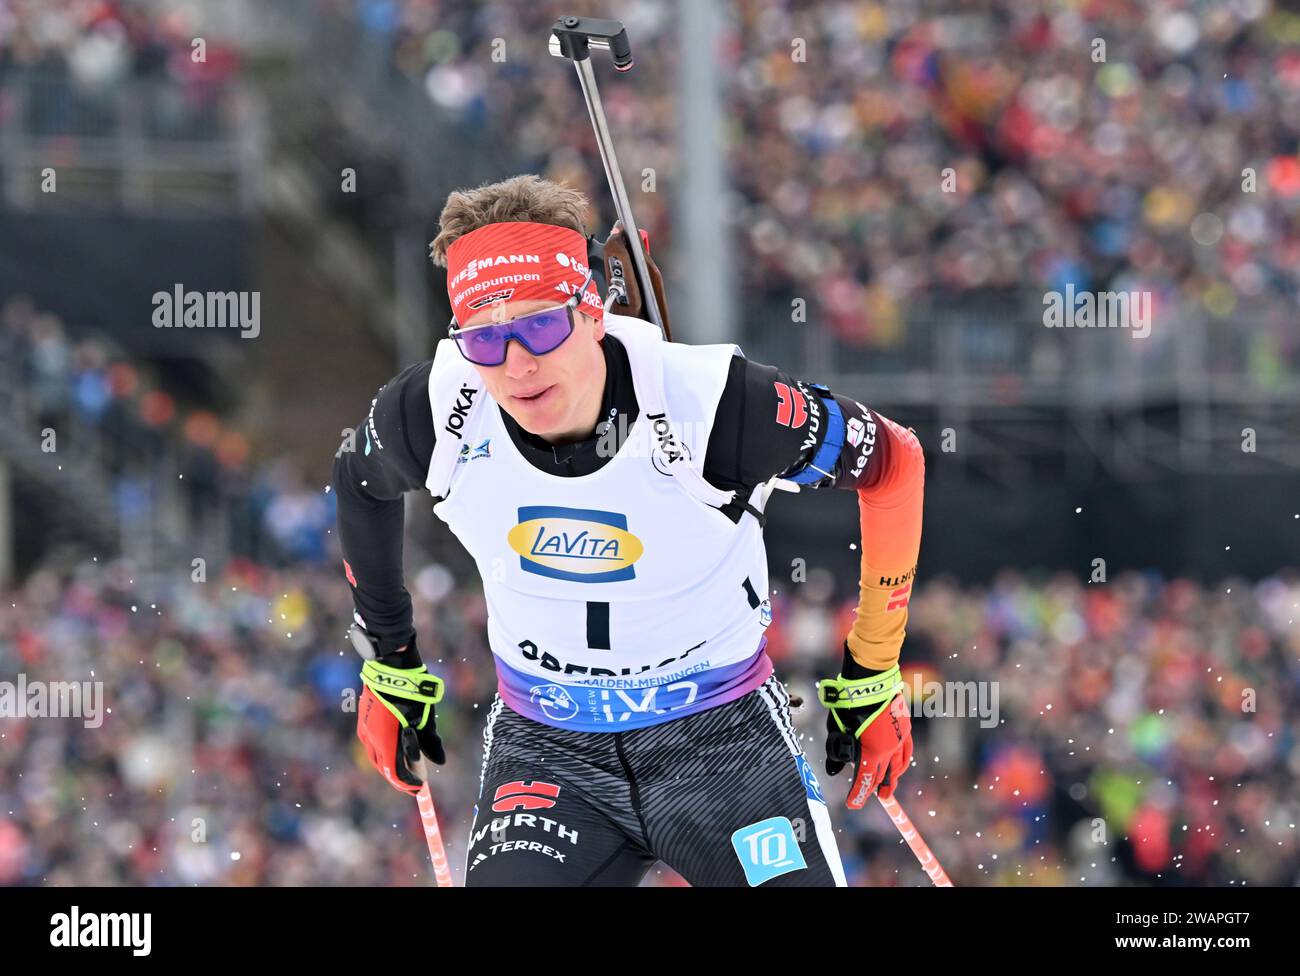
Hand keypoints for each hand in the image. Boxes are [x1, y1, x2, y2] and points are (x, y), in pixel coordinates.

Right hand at [352, 628, 445, 794]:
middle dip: (398, 776)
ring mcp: (364, 727)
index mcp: (385, 741)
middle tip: (413, 782)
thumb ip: (431, 742)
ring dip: (390, 763)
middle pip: (383, 766)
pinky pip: (372, 742)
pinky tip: (395, 747)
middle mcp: (370, 738)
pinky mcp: (364, 718)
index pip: (395, 772)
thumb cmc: (411, 692)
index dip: (407, 784)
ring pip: (376, 755)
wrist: (390, 664)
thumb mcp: (425, 718)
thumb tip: (440, 761)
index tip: (419, 789)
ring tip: (406, 767)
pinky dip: (384, 750)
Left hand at [820, 644, 912, 808]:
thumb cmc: (850, 705)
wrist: (870, 681)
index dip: (858, 795)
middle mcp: (889, 749)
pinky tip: (901, 764)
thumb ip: (836, 753)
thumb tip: (833, 770)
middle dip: (877, 788)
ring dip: (893, 777)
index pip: (865, 780)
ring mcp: (900, 739)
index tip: (853, 804)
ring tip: (890, 786)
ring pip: (898, 765)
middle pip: (883, 775)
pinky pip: (906, 751)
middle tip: (879, 798)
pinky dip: (902, 761)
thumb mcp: (837, 730)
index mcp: (872, 752)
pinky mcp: (905, 728)